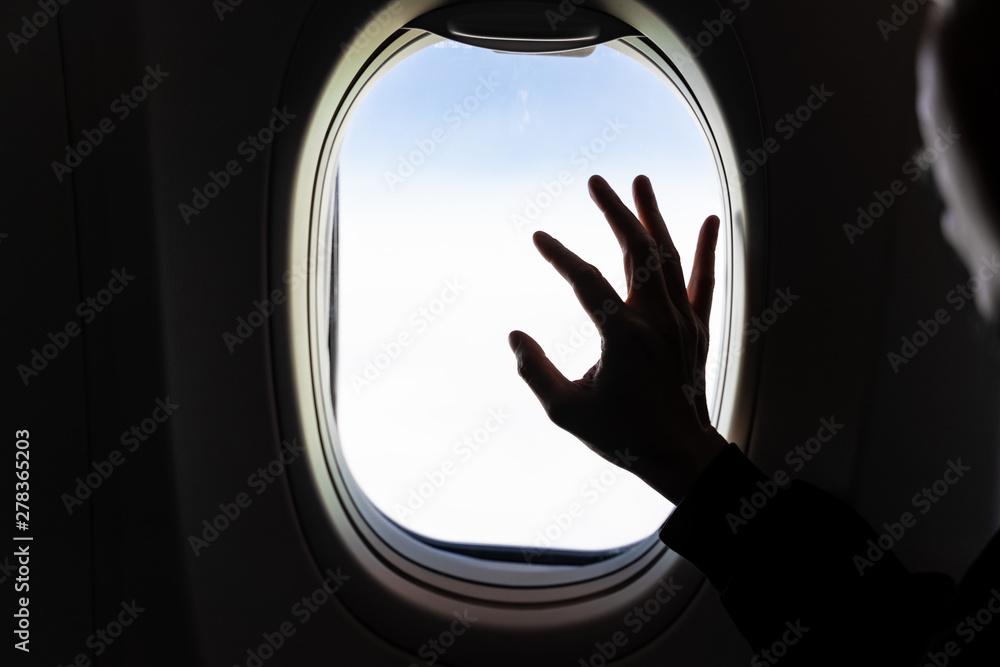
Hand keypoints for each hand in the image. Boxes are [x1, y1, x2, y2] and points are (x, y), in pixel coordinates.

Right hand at [508, 175, 727, 503]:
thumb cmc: (622, 436)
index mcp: (623, 338)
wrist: (680, 456)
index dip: (560, 256)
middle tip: (596, 181)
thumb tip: (515, 336)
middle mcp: (656, 321)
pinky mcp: (696, 329)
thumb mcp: (567, 411)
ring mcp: (681, 322)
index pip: (586, 282)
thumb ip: (536, 371)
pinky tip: (709, 220)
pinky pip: (704, 281)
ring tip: (639, 181)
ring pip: (669, 256)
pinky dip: (706, 249)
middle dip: (614, 211)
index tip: (538, 237)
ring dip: (653, 216)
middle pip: (636, 251)